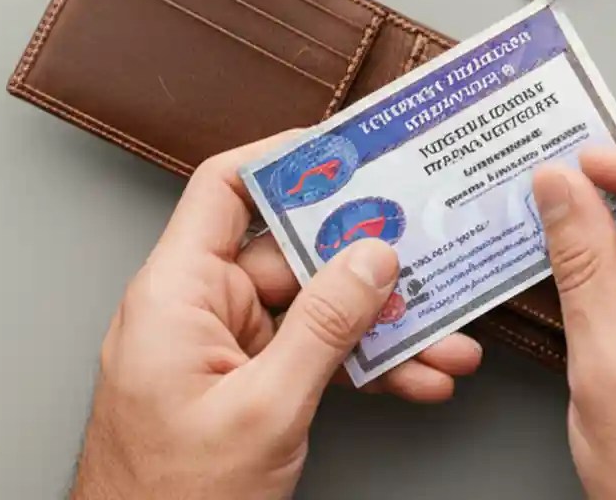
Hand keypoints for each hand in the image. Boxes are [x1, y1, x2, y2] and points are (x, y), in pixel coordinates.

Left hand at [71, 135, 481, 499]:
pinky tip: (413, 376)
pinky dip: (362, 366)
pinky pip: (312, 355)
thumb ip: (323, 328)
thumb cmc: (170, 499)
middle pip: (294, 255)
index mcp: (177, 294)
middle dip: (370, 267)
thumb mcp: (265, 408)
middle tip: (430, 254)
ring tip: (444, 340)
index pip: (227, 190)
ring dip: (381, 327)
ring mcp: (225, 348)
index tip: (350, 150)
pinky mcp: (247, 383)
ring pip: (315, 311)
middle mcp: (199, 309)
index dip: (287, 161)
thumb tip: (370, 258)